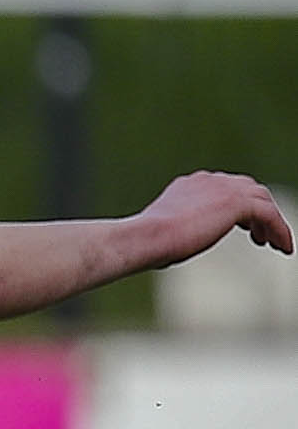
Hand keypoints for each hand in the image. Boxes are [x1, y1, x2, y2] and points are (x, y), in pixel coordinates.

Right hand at [139, 173, 292, 262]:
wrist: (147, 237)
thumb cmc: (148, 243)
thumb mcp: (166, 231)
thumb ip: (182, 229)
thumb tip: (181, 244)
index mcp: (191, 184)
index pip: (226, 188)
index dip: (238, 207)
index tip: (242, 226)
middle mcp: (210, 181)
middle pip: (250, 189)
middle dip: (259, 211)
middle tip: (262, 234)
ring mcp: (224, 189)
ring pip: (263, 201)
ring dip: (272, 222)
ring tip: (275, 243)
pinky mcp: (237, 203)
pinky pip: (270, 214)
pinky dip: (280, 230)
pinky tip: (282, 247)